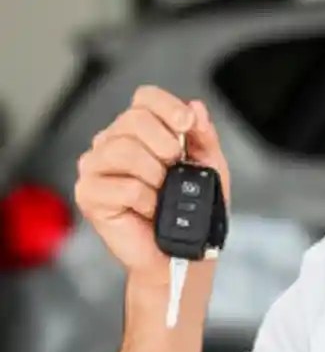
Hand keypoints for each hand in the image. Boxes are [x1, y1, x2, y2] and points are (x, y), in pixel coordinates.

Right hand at [74, 86, 230, 285]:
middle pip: (134, 120)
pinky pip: (124, 186)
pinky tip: (148, 210)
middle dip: (167, 146)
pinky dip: (147, 201)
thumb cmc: (190, 210)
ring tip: (161, 193)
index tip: (187, 125)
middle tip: (174, 170)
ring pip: (126, 151)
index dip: (168, 107)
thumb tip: (196, 107)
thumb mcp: (208, 168)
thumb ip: (204, 136)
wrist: (179, 253)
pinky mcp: (88, 194)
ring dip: (156, 175)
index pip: (145, 98)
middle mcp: (111, 143)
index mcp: (139, 131)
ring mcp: (95, 167)